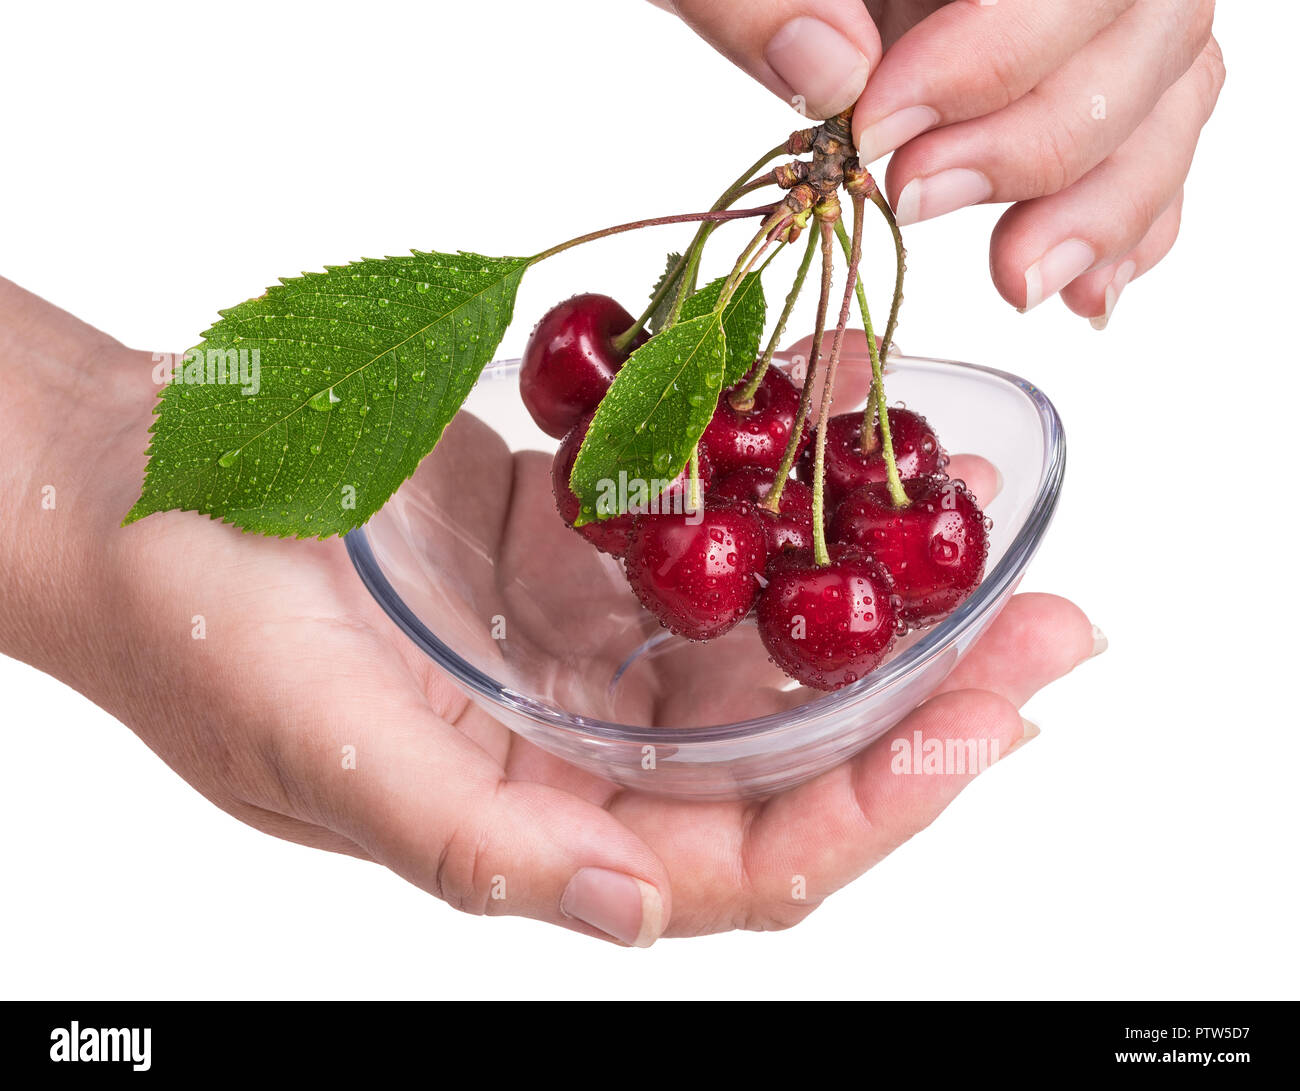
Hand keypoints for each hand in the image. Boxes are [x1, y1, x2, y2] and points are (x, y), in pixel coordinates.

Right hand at [0, 284, 1101, 943]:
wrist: (130, 484)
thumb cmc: (192, 623)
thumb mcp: (320, 745)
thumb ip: (471, 843)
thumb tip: (631, 912)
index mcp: (536, 822)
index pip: (745, 858)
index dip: (875, 808)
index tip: (986, 727)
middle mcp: (580, 745)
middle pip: (790, 746)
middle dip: (928, 693)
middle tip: (1051, 623)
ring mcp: (579, 645)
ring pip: (761, 632)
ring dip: (865, 576)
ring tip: (959, 497)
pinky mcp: (564, 550)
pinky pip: (696, 526)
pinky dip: (763, 475)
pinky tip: (828, 409)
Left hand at [656, 0, 1223, 323]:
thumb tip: (830, 73)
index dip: (999, 53)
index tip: (884, 128)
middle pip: (1151, 29)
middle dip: (1042, 138)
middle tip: (917, 197)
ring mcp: (1097, 11)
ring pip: (1173, 91)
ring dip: (1102, 205)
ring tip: (1014, 280)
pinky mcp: (1087, 73)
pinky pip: (1157, 138)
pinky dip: (1128, 221)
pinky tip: (1076, 288)